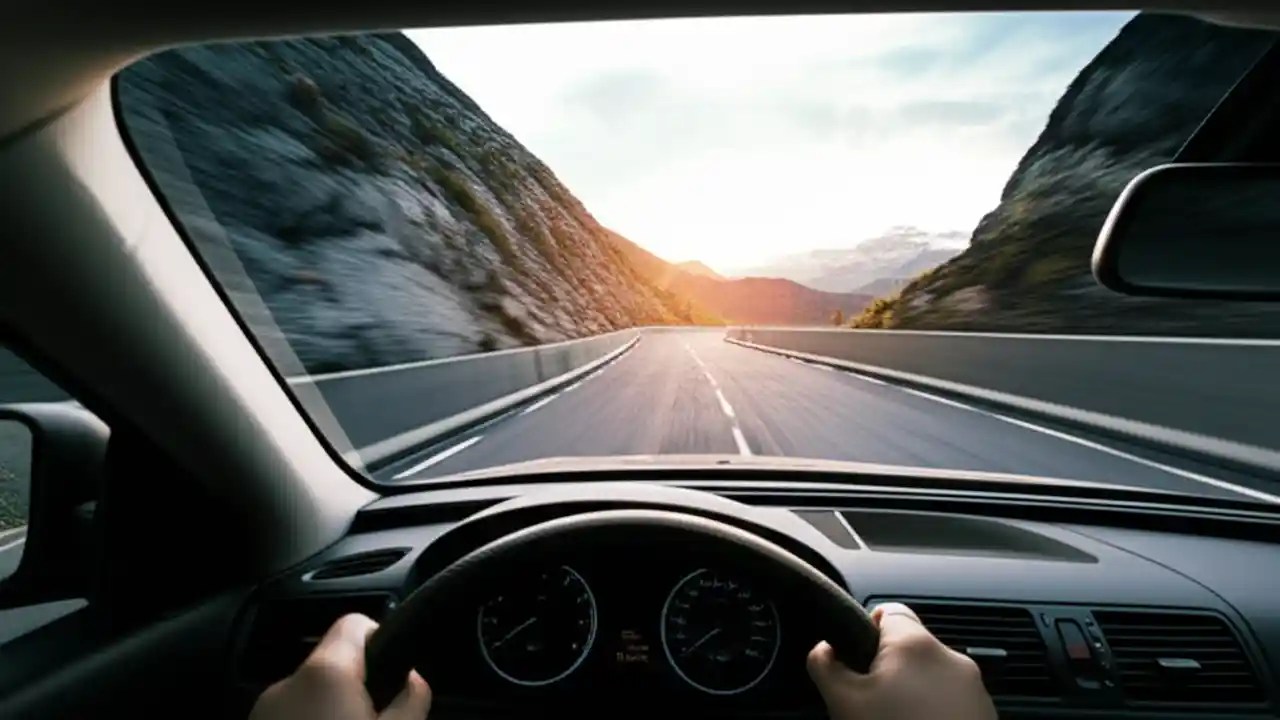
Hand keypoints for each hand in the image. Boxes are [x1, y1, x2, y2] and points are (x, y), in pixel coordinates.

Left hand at [249, 614, 431, 719]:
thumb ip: (411, 698)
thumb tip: (412, 681)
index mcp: (325, 674)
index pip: (357, 623)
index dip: (382, 643)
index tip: (395, 677)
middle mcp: (286, 683)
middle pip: (335, 664)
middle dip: (358, 688)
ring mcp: (261, 711)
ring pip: (312, 695)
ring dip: (331, 711)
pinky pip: (291, 717)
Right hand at [806, 602, 996, 719]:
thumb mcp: (844, 703)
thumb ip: (825, 664)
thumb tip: (823, 649)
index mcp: (915, 644)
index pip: (886, 611)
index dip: (864, 634)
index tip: (857, 665)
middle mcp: (952, 658)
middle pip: (907, 649)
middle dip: (888, 673)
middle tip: (872, 705)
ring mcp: (975, 688)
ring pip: (930, 678)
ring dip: (913, 694)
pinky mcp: (986, 713)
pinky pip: (951, 701)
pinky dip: (935, 712)